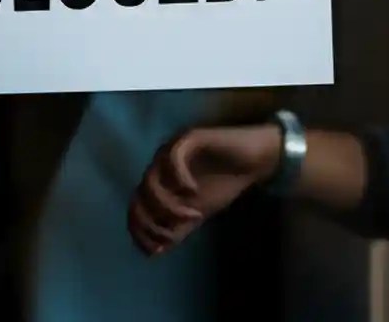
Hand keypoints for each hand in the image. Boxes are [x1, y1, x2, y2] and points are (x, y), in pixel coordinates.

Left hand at [128, 124, 280, 255]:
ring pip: (151, 180)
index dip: (140, 232)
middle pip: (138, 197)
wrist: (253, 160)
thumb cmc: (224, 183)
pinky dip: (178, 177)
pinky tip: (194, 191)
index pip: (135, 209)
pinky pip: (172, 156)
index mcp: (159, 184)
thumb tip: (156, 251)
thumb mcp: (197, 213)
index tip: (158, 251)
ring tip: (193, 214)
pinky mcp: (189, 137)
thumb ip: (177, 228)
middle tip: (175, 235)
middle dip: (152, 222)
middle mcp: (159, 167)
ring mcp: (171, 150)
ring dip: (168, 204)